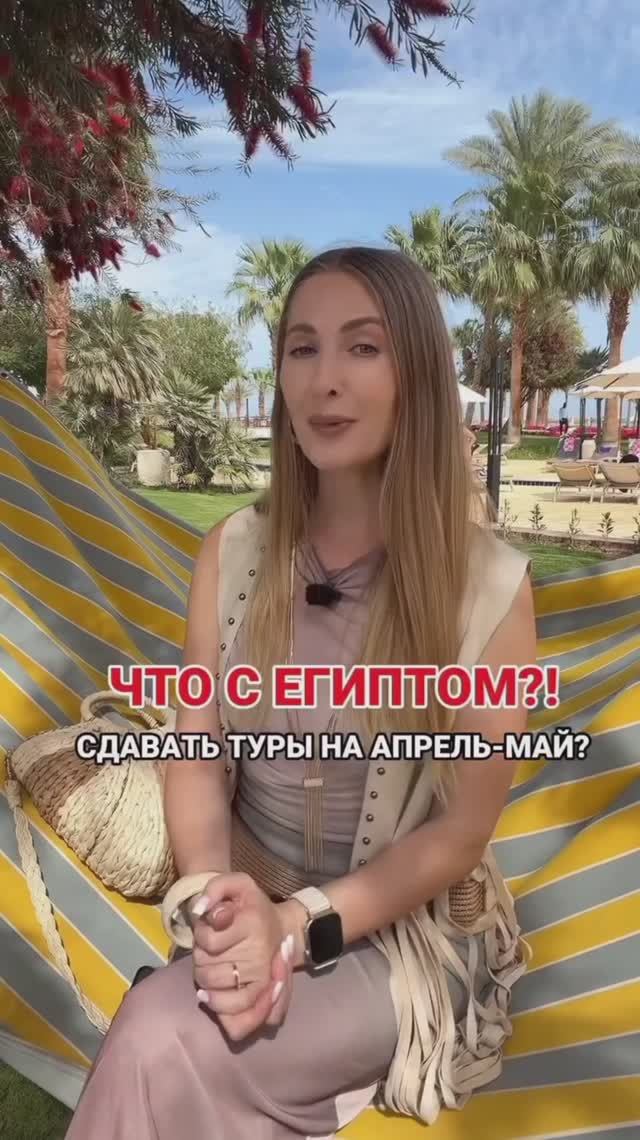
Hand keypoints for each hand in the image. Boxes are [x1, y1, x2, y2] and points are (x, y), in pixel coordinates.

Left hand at [190, 874, 294, 1040]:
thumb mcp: (236, 884)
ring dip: (207, 987)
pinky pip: (239, 1022)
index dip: (201, 937)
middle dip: (201, 963)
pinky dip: (223, 1016)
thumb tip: (202, 910)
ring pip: (219, 997)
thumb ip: (216, 888)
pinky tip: (212, 1000)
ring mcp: (263, 981)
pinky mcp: (264, 999)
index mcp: (252, 924)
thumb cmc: (250, 905)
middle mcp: (259, 955)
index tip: (206, 931)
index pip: (208, 941)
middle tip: (207, 954)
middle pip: (208, 972)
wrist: (279, 925)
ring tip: (209, 975)